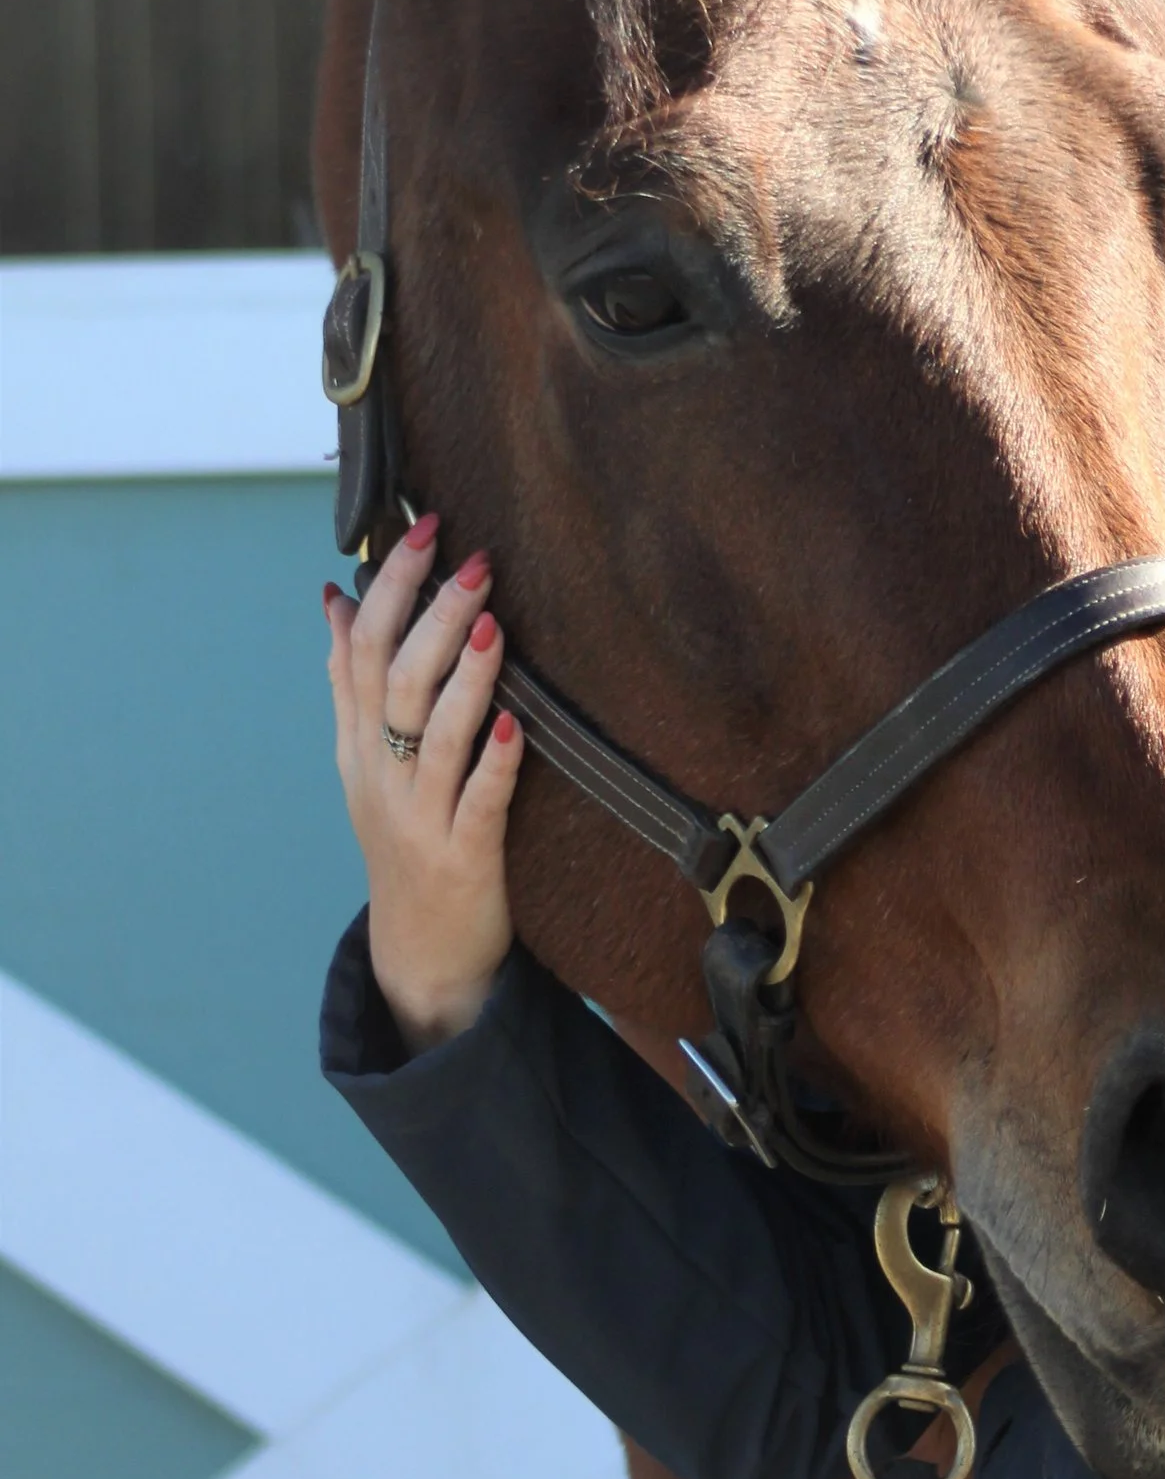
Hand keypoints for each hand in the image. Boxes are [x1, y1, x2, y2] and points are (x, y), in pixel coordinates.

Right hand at [325, 514, 524, 1051]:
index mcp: (358, 742)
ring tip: (493, 624)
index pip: (360, 647)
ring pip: (434, 737)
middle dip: (431, 614)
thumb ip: (354, 681)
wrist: (420, 952)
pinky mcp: (463, 859)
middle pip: (394, 680)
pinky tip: (517, 729)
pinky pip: (478, 805)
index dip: (390, 584)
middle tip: (472, 557)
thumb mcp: (368, 758)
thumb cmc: (408, 838)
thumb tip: (335, 596)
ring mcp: (418, 818)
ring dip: (465, 678)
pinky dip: (494, 766)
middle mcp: (380, 773)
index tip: (423, 526)